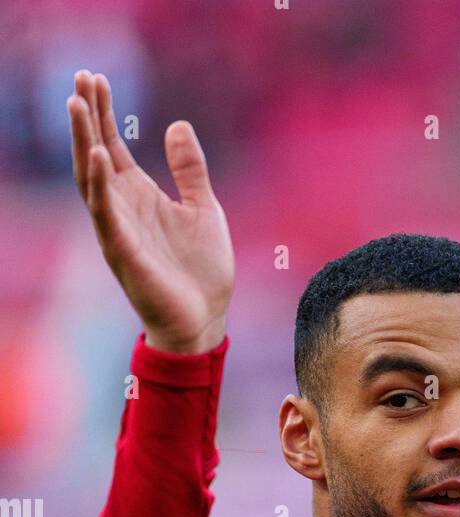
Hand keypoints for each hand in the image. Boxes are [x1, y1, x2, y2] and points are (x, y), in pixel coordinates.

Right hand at [68, 70, 234, 353]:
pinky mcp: (123, 252)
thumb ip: (190, 169)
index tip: (96, 77)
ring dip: (84, 141)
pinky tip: (100, 155)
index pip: (113, 145)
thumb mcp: (204, 208)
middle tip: (80, 77)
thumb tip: (178, 125)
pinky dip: (101, 184)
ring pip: (91, 179)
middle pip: (95, 153)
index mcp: (140, 197)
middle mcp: (123, 209)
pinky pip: (106, 214)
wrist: (206, 320)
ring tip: (77, 104)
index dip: (104, 112)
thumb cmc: (202, 272)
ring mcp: (119, 230)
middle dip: (87, 117)